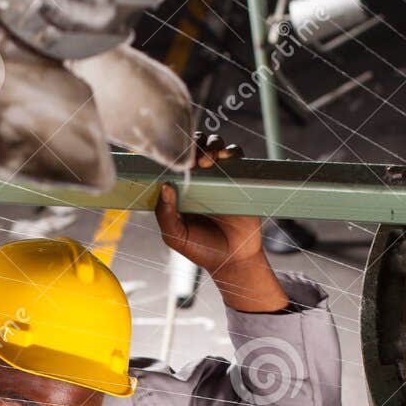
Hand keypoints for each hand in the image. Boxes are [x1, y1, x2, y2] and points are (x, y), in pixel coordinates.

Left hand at [154, 133, 288, 312]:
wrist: (233, 261)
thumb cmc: (202, 249)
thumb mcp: (175, 236)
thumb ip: (164, 214)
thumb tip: (165, 186)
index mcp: (181, 189)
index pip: (175, 161)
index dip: (172, 153)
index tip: (170, 157)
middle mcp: (200, 179)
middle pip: (195, 147)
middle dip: (193, 145)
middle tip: (192, 160)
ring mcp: (221, 177)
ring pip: (215, 146)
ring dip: (211, 145)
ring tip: (207, 160)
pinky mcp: (240, 179)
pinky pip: (237, 157)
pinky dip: (231, 152)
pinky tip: (225, 157)